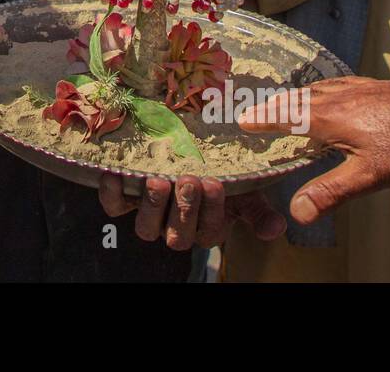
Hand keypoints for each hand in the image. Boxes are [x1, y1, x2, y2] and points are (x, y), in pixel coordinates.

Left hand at [98, 174, 284, 251]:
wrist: (189, 155)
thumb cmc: (220, 175)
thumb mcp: (245, 191)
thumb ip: (259, 211)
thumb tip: (278, 228)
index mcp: (206, 229)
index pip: (209, 231)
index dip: (211, 211)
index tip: (215, 182)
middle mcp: (175, 227)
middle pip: (177, 235)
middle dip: (184, 208)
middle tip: (188, 179)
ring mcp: (149, 215)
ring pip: (146, 228)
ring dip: (152, 207)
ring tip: (158, 181)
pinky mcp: (124, 202)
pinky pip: (113, 208)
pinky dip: (111, 195)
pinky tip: (115, 175)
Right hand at [239, 77, 389, 225]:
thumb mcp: (370, 176)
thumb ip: (331, 192)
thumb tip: (296, 211)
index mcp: (331, 116)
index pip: (286, 116)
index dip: (263, 120)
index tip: (242, 121)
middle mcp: (340, 96)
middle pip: (297, 99)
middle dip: (273, 106)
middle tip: (254, 112)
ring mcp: (359, 89)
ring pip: (316, 90)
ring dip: (294, 97)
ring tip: (282, 103)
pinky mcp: (376, 88)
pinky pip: (336, 84)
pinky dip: (319, 89)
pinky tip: (329, 93)